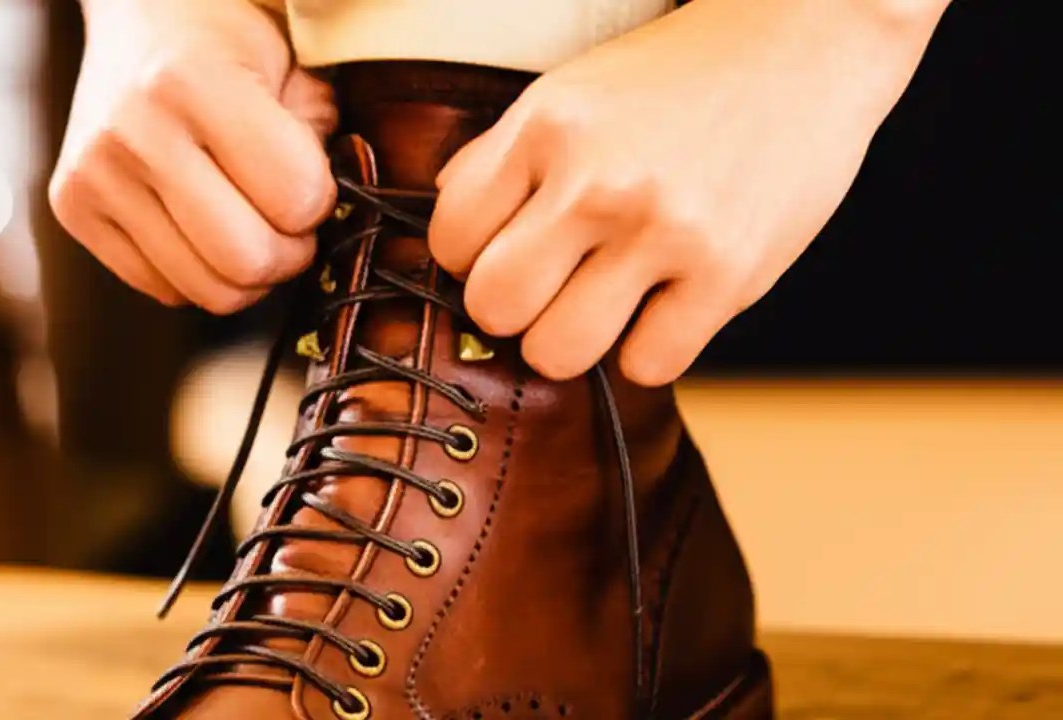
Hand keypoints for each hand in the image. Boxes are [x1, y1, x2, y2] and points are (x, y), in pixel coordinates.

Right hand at [50, 0, 336, 312]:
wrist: (137, 17)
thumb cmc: (226, 41)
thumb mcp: (292, 63)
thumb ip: (319, 134)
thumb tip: (326, 212)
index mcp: (193, 82)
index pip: (296, 198)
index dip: (322, 200)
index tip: (313, 180)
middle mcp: (134, 131)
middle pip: (247, 260)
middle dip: (289, 253)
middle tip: (290, 224)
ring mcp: (94, 174)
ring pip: (206, 290)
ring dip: (246, 274)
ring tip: (250, 227)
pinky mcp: (72, 208)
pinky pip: (163, 289)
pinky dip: (198, 273)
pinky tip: (202, 227)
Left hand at [430, 0, 946, 384]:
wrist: (802, 44)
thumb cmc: (676, 79)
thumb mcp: (570, 93)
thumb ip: (500, 157)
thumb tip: (449, 223)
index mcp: (544, 129)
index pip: (450, 240)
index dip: (471, 259)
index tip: (510, 251)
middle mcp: (596, 180)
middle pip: (494, 307)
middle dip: (514, 312)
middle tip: (552, 289)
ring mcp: (664, 230)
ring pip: (559, 352)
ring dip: (576, 341)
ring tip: (607, 303)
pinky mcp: (728, 274)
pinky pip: (647, 366)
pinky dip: (649, 349)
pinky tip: (665, 307)